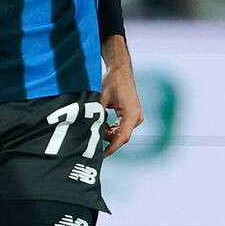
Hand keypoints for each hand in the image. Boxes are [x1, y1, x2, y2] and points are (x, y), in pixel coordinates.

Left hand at [100, 36, 143, 156]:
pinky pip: (120, 127)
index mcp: (132, 114)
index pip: (122, 138)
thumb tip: (87, 128)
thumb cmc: (112, 81)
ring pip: (119, 132)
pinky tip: (103, 118)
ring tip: (99, 120)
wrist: (120, 70)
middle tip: (92, 136)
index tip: (100, 155)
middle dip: (106, 138)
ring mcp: (135, 117)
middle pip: (120, 136)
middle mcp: (137, 118)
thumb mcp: (101, 98)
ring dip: (108, 131)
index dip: (111, 148)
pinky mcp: (131, 115)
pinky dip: (111, 127)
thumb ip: (97, 115)